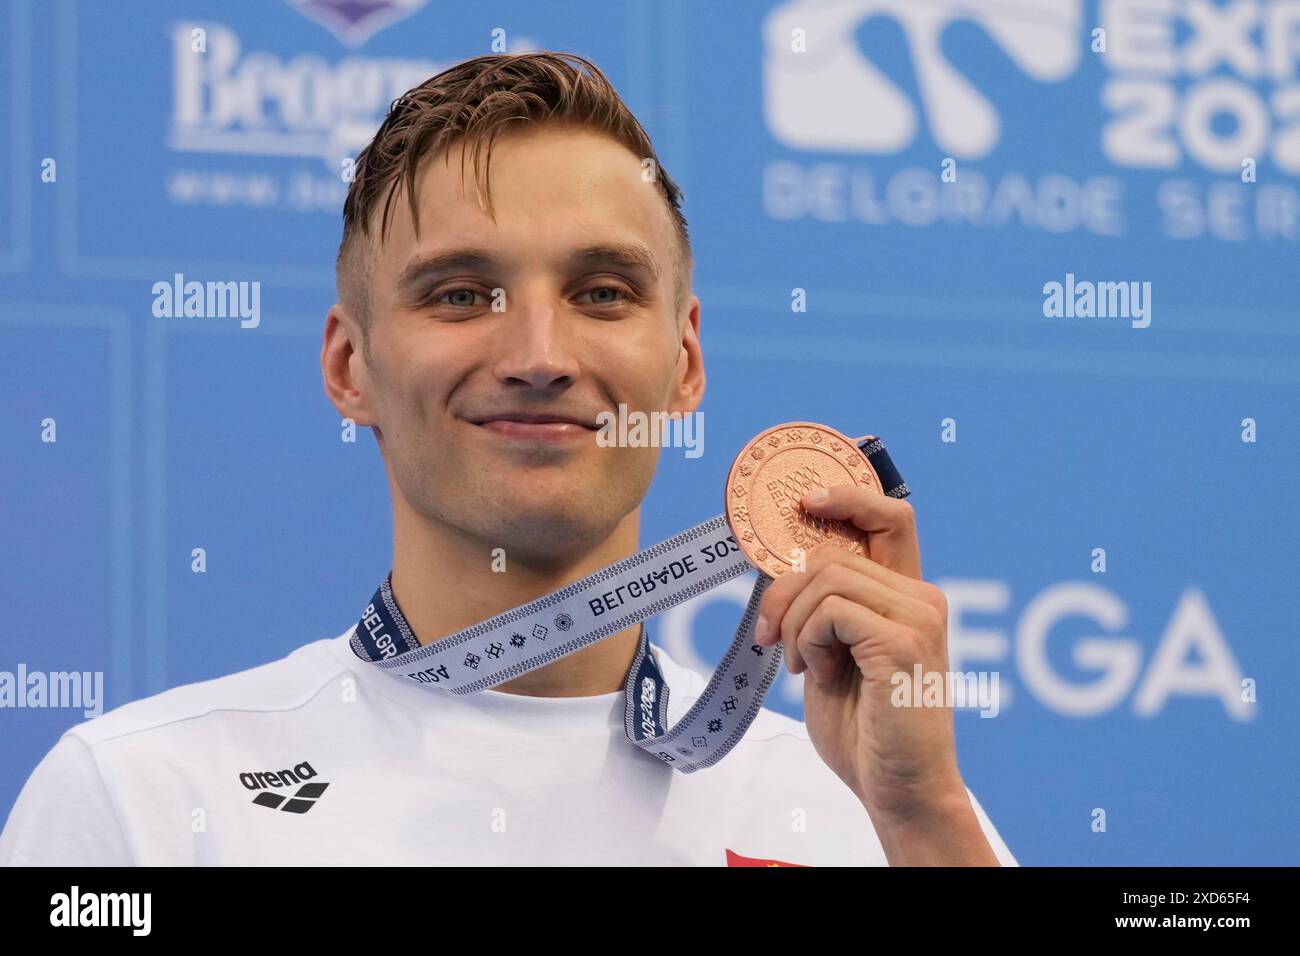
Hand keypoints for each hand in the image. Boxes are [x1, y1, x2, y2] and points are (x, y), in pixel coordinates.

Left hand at [752, 484, 997, 863]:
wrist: (897, 789)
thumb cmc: (865, 729)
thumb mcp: (835, 653)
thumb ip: (824, 607)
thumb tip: (781, 566)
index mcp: (908, 596)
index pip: (891, 517)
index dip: (847, 496)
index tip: (804, 501)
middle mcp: (923, 598)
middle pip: (833, 553)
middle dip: (784, 592)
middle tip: (769, 637)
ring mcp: (919, 617)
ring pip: (826, 578)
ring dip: (794, 624)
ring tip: (802, 666)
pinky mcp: (905, 641)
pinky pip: (830, 611)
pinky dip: (807, 641)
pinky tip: (817, 675)